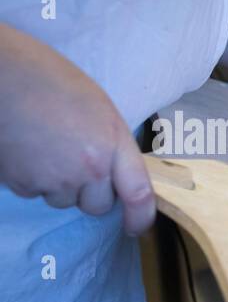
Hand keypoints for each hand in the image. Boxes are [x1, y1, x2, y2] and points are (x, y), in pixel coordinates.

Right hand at [0, 24, 154, 233]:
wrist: (3, 74)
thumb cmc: (49, 80)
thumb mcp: (98, 108)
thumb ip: (112, 144)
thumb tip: (115, 173)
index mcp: (113, 144)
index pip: (138, 194)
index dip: (140, 217)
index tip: (135, 227)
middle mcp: (89, 168)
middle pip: (97, 205)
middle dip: (89, 193)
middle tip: (74, 161)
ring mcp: (56, 178)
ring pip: (63, 200)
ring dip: (58, 184)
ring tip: (45, 147)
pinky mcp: (24, 183)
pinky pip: (34, 192)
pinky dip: (30, 178)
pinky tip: (25, 149)